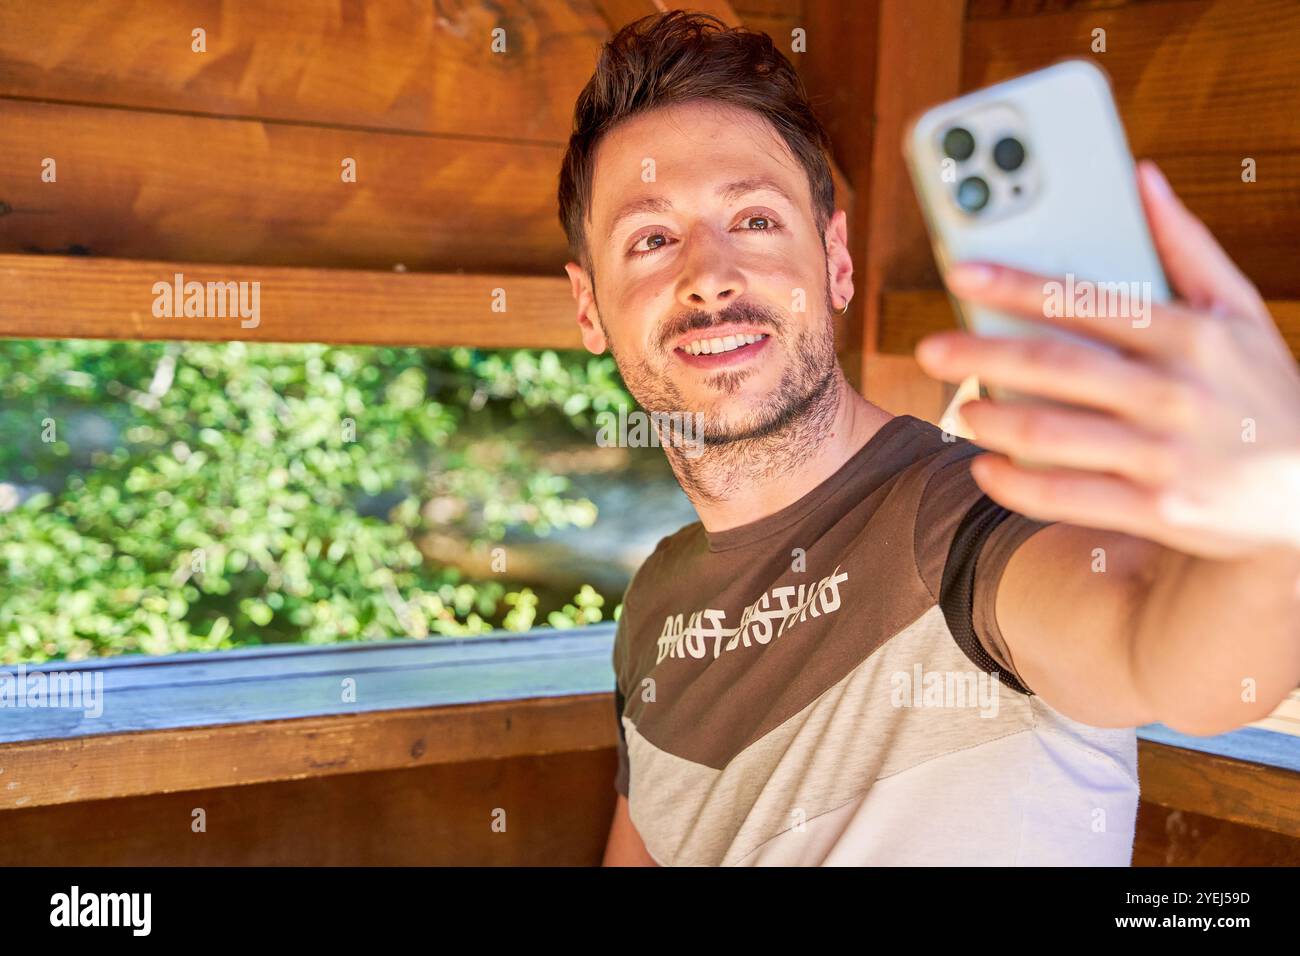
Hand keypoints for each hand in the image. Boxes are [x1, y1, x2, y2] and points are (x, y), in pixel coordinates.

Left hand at [914, 160, 1299, 560]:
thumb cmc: (1264, 391)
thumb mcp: (1240, 312)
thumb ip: (1186, 245)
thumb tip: (1141, 177)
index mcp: (1190, 335)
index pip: (1085, 300)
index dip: (1015, 285)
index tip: (959, 273)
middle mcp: (1174, 392)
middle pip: (1055, 367)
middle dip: (980, 355)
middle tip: (929, 349)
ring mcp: (1164, 455)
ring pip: (1051, 433)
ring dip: (991, 421)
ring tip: (960, 408)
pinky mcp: (1156, 509)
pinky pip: (1065, 496)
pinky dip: (1015, 483)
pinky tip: (985, 466)